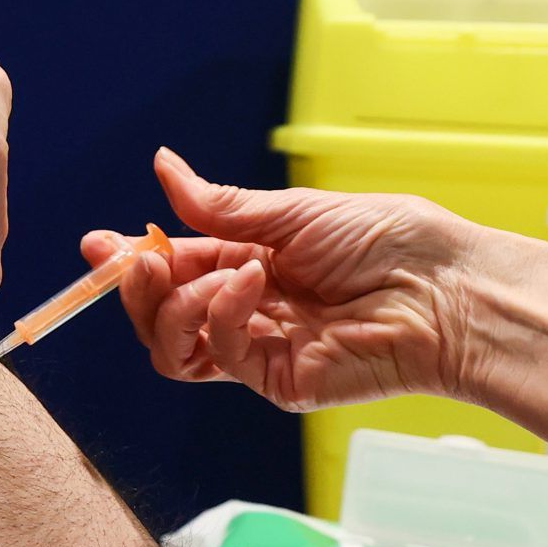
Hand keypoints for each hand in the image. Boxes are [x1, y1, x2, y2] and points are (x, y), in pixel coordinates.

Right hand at [92, 148, 484, 411]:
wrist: (449, 289)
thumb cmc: (391, 242)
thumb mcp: (293, 211)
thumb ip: (219, 205)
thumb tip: (162, 165)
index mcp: (251, 265)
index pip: (175, 268)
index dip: (133, 259)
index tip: (98, 243)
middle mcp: (250, 309)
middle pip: (161, 315)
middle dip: (136, 287)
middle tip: (138, 260)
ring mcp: (262, 349)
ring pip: (173, 347)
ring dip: (171, 307)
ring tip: (208, 275)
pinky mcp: (278, 381)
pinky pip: (219, 356)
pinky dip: (221, 315)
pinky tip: (250, 285)